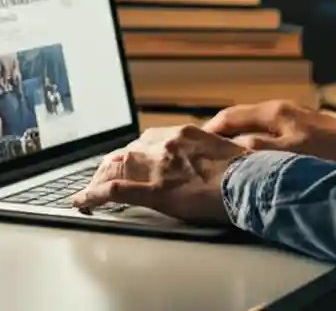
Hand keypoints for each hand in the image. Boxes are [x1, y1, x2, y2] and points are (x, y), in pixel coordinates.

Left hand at [70, 125, 249, 223]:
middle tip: (102, 178)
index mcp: (182, 134)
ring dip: (99, 180)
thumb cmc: (246, 171)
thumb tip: (203, 159)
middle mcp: (166, 144)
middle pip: (126, 152)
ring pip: (116, 167)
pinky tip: (82, 202)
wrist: (252, 183)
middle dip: (110, 166)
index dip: (131, 154)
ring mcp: (159, 167)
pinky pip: (115, 191)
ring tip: (89, 192)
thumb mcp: (224, 150)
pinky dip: (93, 196)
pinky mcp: (156, 191)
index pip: (145, 141)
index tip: (127, 162)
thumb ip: (204, 151)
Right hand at [201, 100, 335, 162]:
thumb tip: (229, 152)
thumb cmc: (332, 152)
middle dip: (220, 136)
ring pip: (255, 128)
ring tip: (228, 162)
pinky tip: (260, 162)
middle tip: (205, 156)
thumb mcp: (290, 154)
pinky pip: (271, 135)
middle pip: (240, 120)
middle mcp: (280, 110)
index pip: (228, 117)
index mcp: (272, 113)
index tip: (192, 146)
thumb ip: (257, 152)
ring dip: (240, 142)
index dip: (208, 132)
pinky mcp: (307, 129)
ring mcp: (295, 118)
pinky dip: (258, 145)